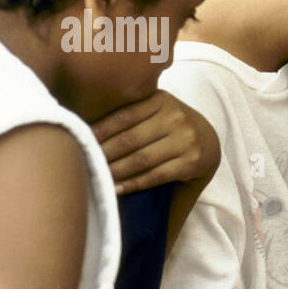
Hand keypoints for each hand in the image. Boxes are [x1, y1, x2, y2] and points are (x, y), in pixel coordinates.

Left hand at [91, 90, 220, 194]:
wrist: (208, 141)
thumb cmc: (170, 126)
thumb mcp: (155, 110)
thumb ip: (130, 113)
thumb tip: (84, 125)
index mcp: (161, 100)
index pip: (123, 116)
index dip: (99, 131)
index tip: (79, 142)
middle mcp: (176, 117)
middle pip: (130, 139)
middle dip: (103, 154)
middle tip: (83, 163)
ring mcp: (187, 140)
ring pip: (141, 159)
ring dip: (115, 171)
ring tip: (96, 177)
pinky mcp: (192, 162)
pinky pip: (156, 175)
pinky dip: (134, 184)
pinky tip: (117, 188)